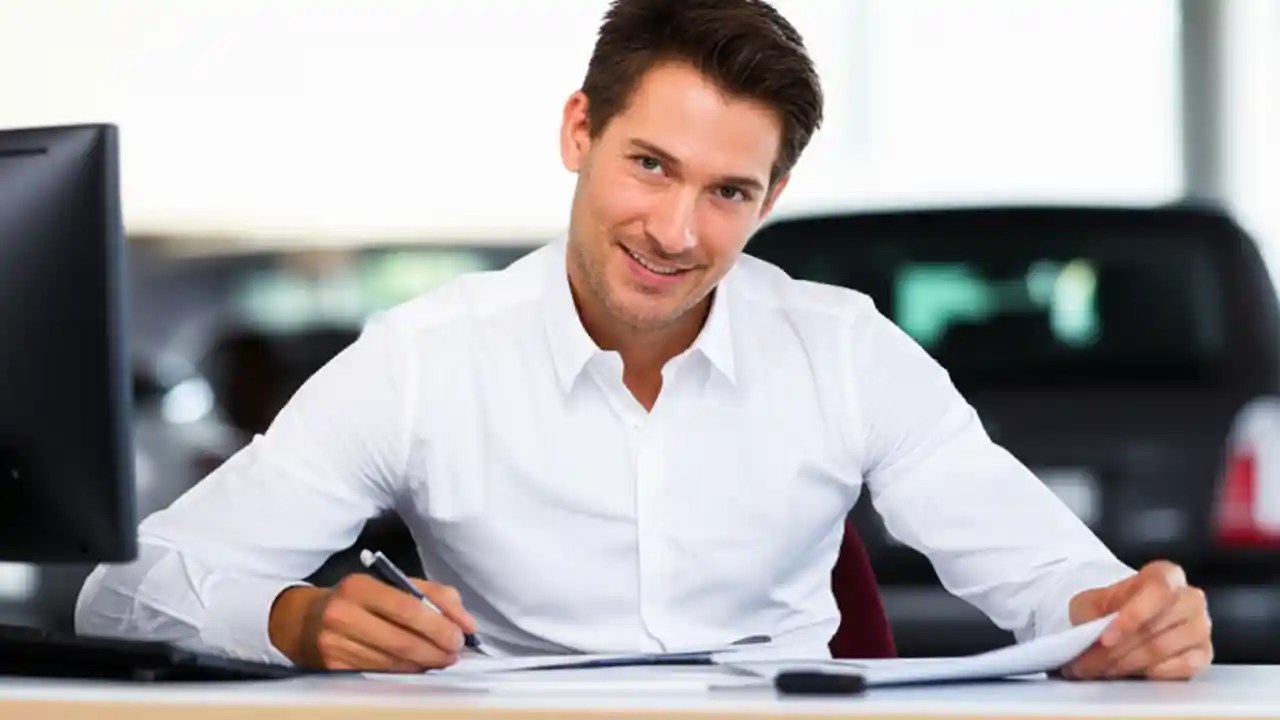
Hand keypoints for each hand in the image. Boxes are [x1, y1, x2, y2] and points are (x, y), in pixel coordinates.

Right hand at [269, 573, 476, 670]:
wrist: (304, 621)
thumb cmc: (359, 600)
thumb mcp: (391, 585)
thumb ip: (433, 596)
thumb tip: (466, 622)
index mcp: (359, 587)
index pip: (408, 608)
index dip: (440, 625)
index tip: (461, 635)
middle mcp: (343, 615)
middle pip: (402, 640)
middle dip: (437, 649)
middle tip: (455, 653)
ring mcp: (335, 645)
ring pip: (394, 663)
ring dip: (425, 664)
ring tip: (441, 659)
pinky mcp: (334, 669)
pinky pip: (380, 675)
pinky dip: (406, 673)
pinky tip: (418, 667)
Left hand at [1062, 560, 1211, 680]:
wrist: (1119, 628)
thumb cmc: (1108, 610)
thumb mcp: (1090, 603)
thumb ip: (1091, 614)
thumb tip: (1091, 634)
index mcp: (1164, 575)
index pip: (1157, 591)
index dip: (1132, 616)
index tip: (1105, 639)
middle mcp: (1190, 598)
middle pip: (1157, 625)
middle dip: (1119, 649)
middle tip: (1092, 663)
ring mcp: (1201, 627)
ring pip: (1165, 648)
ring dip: (1130, 663)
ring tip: (1105, 669)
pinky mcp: (1204, 654)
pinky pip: (1185, 666)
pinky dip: (1156, 673)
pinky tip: (1137, 673)